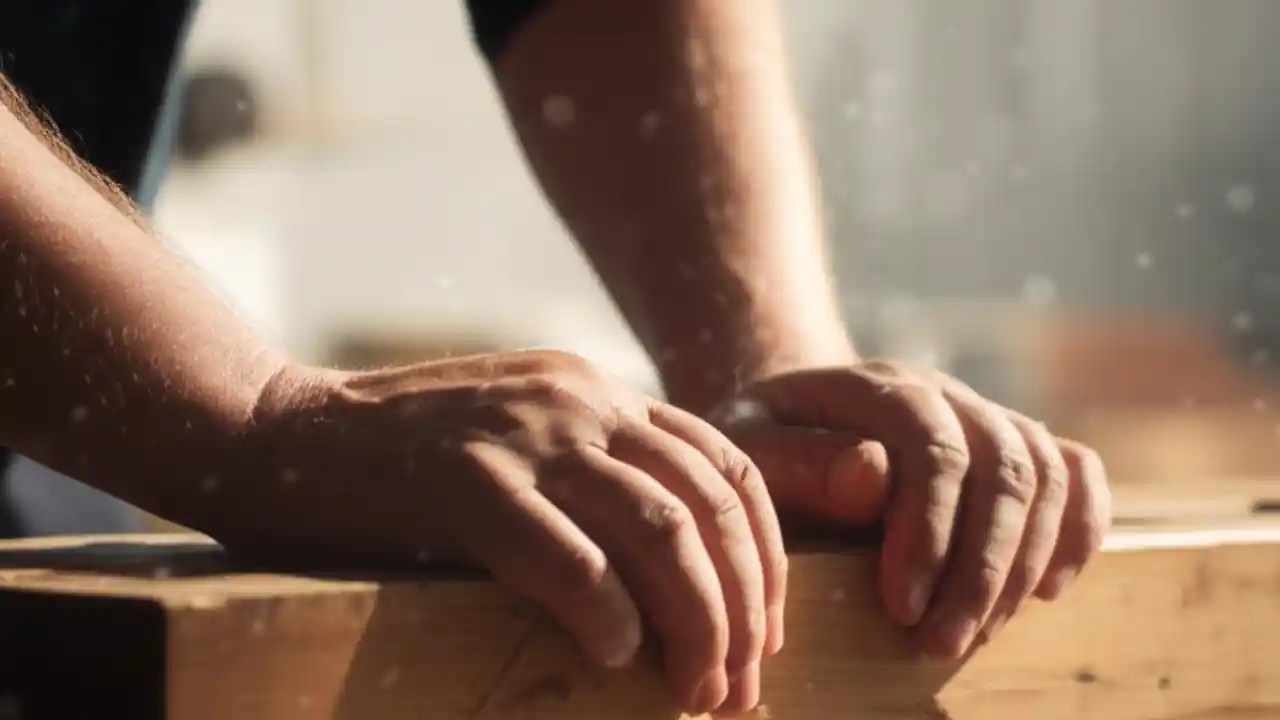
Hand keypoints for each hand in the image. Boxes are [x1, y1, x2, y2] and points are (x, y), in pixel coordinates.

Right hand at [211, 351, 783, 714]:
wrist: (277, 433)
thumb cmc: (398, 460)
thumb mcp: (517, 439)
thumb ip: (588, 475)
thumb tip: (665, 577)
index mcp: (596, 392)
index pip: (726, 468)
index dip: (765, 556)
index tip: (766, 629)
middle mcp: (577, 401)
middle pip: (709, 508)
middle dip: (742, 608)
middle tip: (738, 689)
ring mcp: (523, 437)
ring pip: (661, 534)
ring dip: (697, 625)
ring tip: (697, 692)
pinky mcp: (466, 482)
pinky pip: (571, 561)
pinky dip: (610, 619)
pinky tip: (615, 659)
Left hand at [709, 360, 1110, 657]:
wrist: (786, 427)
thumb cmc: (761, 452)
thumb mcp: (749, 452)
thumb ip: (798, 463)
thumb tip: (873, 471)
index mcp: (875, 386)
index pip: (933, 447)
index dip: (930, 533)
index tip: (900, 609)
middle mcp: (941, 391)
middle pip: (1002, 467)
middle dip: (980, 568)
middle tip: (940, 642)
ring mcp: (983, 415)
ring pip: (1045, 473)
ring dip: (1022, 564)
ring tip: (976, 633)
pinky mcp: (1012, 446)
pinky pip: (1075, 470)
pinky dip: (1079, 528)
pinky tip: (1047, 588)